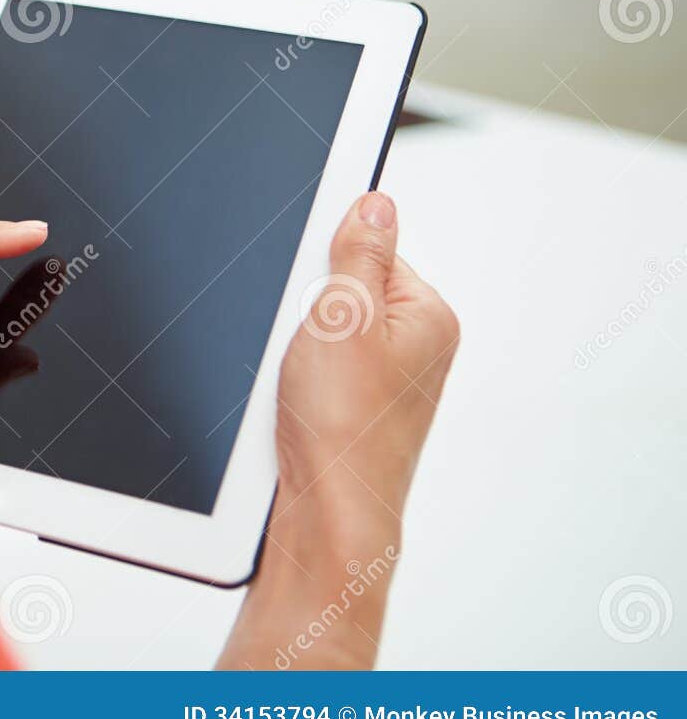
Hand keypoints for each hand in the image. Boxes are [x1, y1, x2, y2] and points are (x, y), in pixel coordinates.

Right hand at [275, 190, 459, 528]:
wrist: (325, 515)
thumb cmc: (344, 433)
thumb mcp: (345, 318)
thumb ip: (360, 253)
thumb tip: (376, 203)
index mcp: (428, 316)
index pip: (369, 248)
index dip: (324, 261)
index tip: (306, 286)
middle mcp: (414, 348)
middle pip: (342, 289)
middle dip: (305, 306)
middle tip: (300, 342)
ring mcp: (383, 381)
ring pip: (320, 331)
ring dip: (293, 345)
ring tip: (295, 379)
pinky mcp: (350, 407)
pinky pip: (311, 367)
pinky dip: (291, 375)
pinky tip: (289, 399)